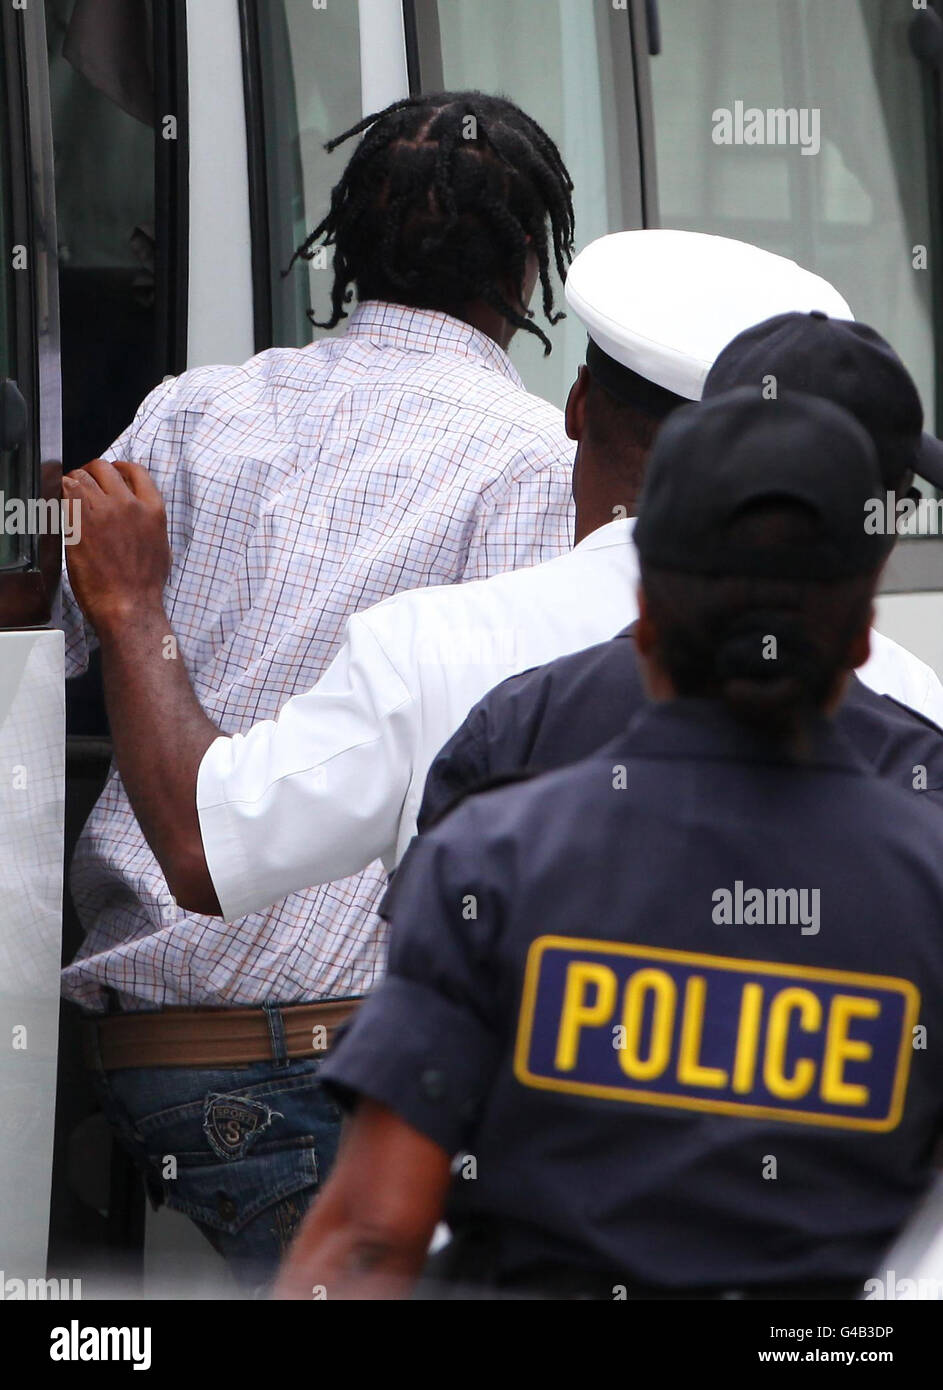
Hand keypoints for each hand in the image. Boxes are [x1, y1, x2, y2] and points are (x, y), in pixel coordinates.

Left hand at [63, 459, 170, 631]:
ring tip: (70, 495)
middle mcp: (129, 505)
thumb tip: (140, 517)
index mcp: (153, 510)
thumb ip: (150, 524)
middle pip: (103, 467)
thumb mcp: (161, 547)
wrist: (129, 606)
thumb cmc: (145, 586)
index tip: (112, 473)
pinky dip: (61, 496)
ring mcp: (103, 512)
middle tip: (85, 483)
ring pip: (80, 476)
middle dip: (91, 472)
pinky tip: (62, 506)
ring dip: (73, 482)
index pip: (135, 470)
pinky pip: (64, 495)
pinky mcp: (79, 524)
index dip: (119, 468)